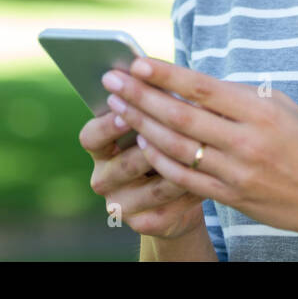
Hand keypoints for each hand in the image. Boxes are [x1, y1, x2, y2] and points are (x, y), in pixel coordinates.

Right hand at [78, 102, 206, 239]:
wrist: (175, 194)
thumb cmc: (166, 142)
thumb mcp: (155, 122)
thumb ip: (153, 105)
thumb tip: (158, 75)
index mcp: (100, 148)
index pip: (90, 136)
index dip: (107, 125)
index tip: (125, 110)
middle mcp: (103, 178)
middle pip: (121, 165)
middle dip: (148, 148)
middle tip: (171, 133)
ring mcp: (120, 204)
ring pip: (150, 189)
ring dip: (177, 171)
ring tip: (200, 153)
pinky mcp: (142, 224)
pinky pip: (167, 208)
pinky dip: (188, 193)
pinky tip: (206, 179)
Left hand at [102, 58, 297, 243]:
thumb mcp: (284, 107)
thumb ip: (241, 95)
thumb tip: (194, 82)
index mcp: (262, 111)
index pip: (203, 88)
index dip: (166, 74)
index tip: (136, 61)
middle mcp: (248, 141)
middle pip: (181, 116)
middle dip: (141, 96)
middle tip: (112, 80)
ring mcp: (237, 171)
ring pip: (177, 146)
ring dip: (142, 124)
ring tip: (118, 106)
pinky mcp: (231, 196)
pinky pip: (185, 176)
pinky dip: (160, 158)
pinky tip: (142, 140)